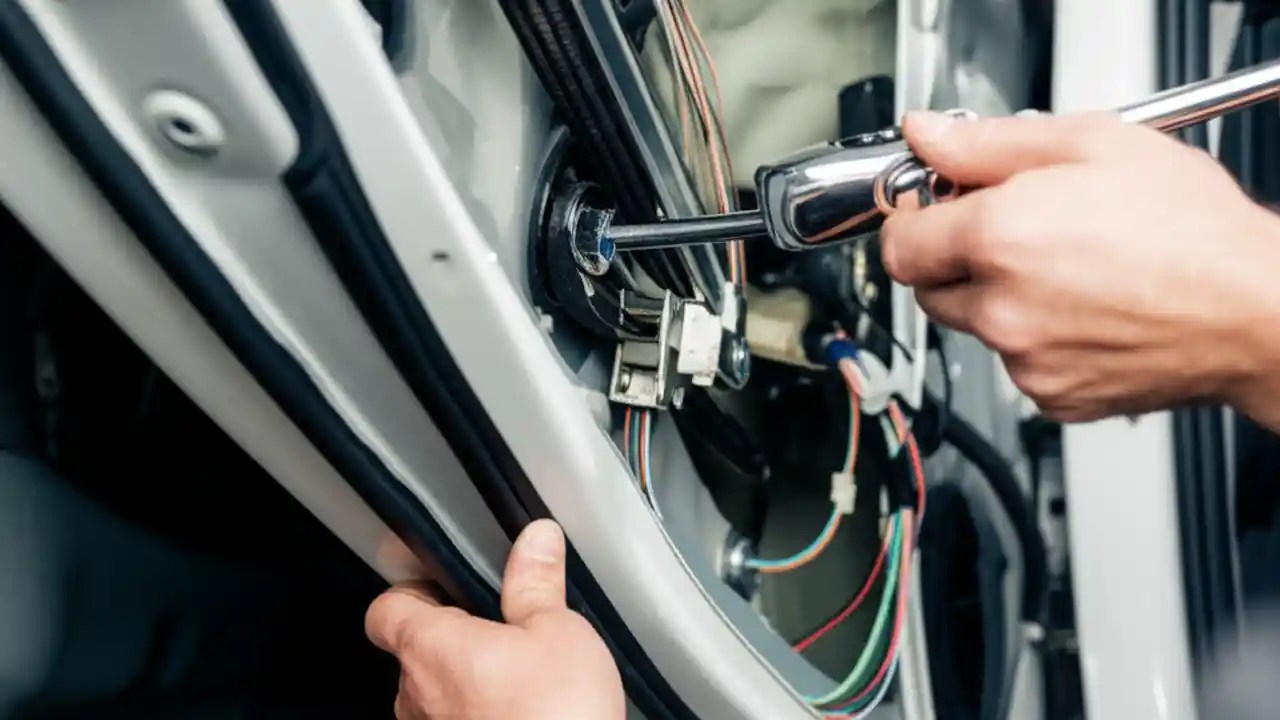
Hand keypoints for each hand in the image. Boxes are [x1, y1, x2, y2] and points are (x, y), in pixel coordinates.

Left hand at [365, 520, 624, 719]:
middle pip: (413, 653)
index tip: (440, 583)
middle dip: (453, 639)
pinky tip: (522, 711)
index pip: (385, 609)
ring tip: (519, 675)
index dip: (410, 591)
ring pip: (435, 696)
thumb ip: (537, 584)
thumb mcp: (557, 632)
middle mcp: (417, 696)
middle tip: (500, 628)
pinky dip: (480, 714)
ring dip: (467, 683)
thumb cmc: (553, 715)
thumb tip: (536, 541)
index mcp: (430, 647)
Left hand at [882, 110, 1279, 426]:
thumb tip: (927, 139)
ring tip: (1068, 270)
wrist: (1257, 311)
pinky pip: (1018, 363)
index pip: (898, 243)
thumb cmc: (1192, 232)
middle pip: (928, 288)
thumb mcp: (1092, 145)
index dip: (913, 221)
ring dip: (999, 299)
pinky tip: (1086, 310)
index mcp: (999, 239)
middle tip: (1013, 232)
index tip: (933, 211)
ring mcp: (1024, 360)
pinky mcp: (1051, 397)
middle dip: (955, 259)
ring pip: (976, 326)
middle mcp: (1001, 308)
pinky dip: (1038, 339)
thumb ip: (989, 144)